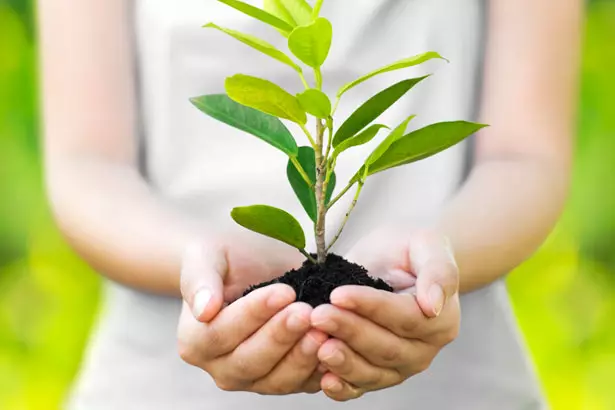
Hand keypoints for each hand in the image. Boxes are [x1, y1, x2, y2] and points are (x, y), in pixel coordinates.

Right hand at [177, 236, 326, 393]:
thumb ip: (201, 281)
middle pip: (250, 361)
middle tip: (307, 312)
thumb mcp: (206, 258)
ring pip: (278, 380)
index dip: (254, 314)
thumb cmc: (225, 260)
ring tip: (324, 328)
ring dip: (303, 356)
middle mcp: (221, 368)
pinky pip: (303, 383)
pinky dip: (321, 368)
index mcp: (196, 341)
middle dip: (281, 336)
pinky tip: (337, 346)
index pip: (221, 333)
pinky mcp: (285, 381)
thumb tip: (203, 309)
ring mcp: (254, 380)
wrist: (249, 268)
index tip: (283, 291)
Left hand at [311, 229, 460, 400]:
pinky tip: (322, 380)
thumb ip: (438, 272)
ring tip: (316, 344)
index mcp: (439, 320)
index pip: (404, 317)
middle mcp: (422, 350)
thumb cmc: (408, 251)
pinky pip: (359, 388)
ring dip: (342, 361)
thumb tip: (433, 305)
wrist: (393, 263)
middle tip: (318, 315)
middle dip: (349, 331)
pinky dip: (341, 388)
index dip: (370, 307)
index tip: (339, 294)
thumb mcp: (427, 245)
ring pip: (371, 372)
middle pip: (385, 347)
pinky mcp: (375, 375)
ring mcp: (399, 367)